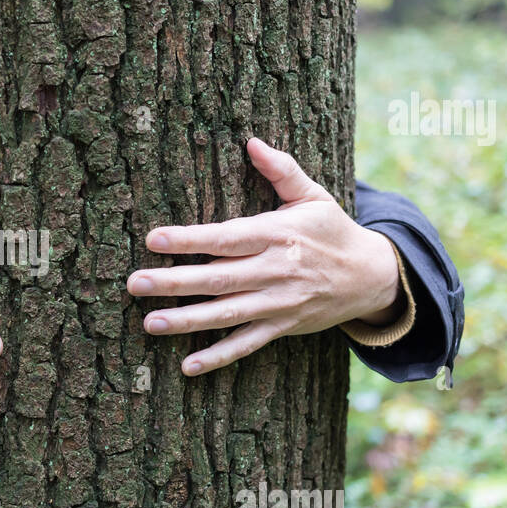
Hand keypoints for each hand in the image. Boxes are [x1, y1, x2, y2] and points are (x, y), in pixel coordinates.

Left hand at [127, 137, 403, 375]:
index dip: (190, 239)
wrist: (373, 276)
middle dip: (174, 282)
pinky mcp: (282, 327)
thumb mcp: (313, 195)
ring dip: (186, 321)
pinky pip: (246, 344)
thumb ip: (281, 170)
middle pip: (218, 278)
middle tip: (134, 283)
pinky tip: (187, 366)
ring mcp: (279, 303)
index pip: (226, 238)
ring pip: (227, 314)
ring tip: (149, 323)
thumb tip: (251, 141)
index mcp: (278, 235)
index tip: (154, 238)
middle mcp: (276, 271)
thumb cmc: (333, 230)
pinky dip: (218, 357)